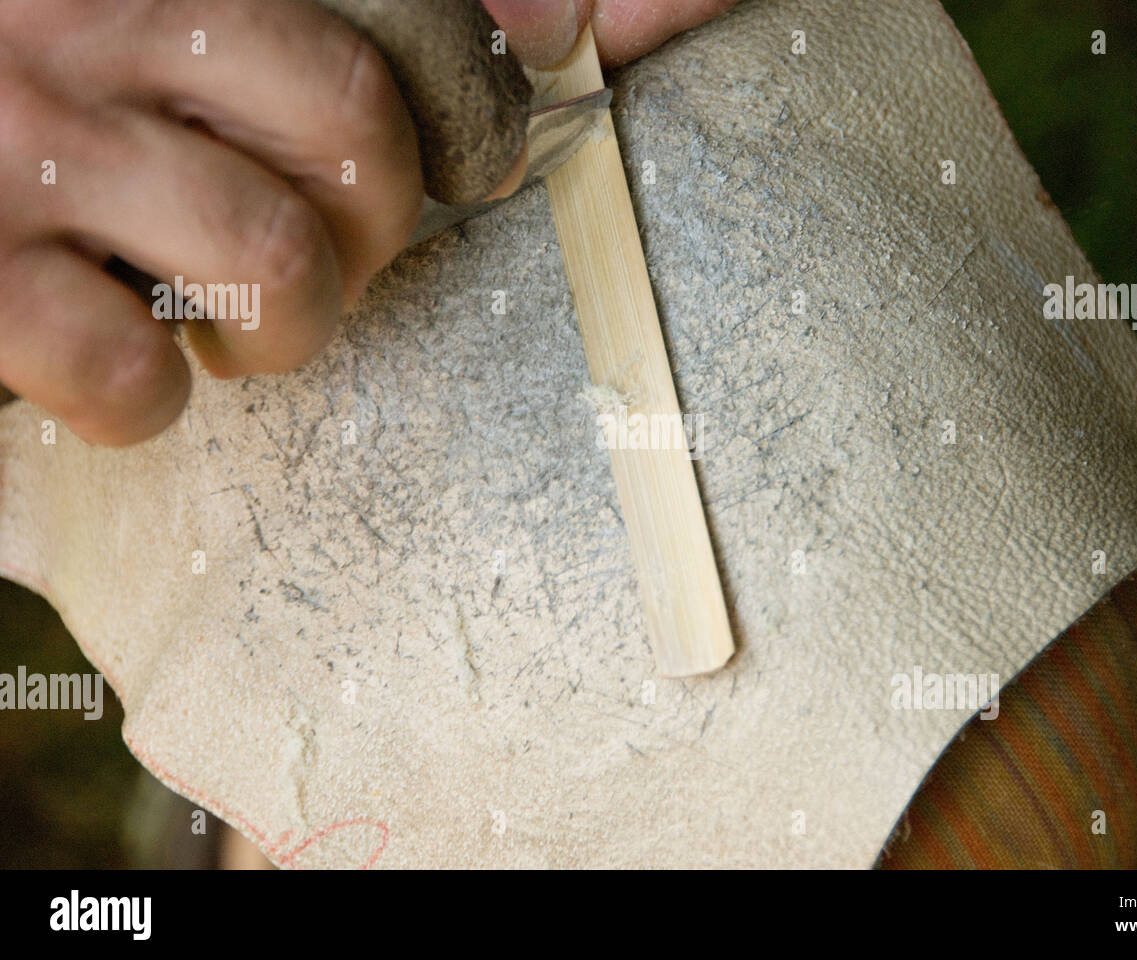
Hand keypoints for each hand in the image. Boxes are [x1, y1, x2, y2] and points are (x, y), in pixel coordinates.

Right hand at [0, 0, 736, 445]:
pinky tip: (119, 380)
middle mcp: (90, 27)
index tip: (464, 175)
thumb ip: (274, 22)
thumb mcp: (117, 5)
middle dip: (374, 231)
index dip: (449, 123)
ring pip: (267, 260)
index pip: (365, 43)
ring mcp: (20, 147)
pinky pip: (124, 371)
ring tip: (230, 335)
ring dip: (282, 332)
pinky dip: (146, 403)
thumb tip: (547, 21)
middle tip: (327, 263)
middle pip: (351, 135)